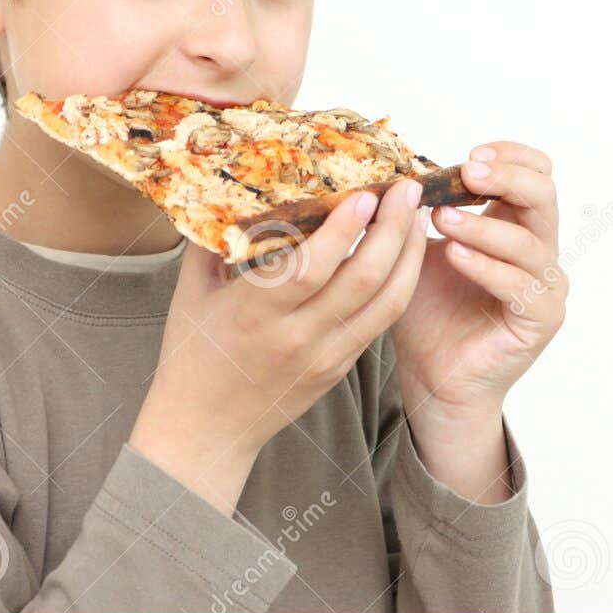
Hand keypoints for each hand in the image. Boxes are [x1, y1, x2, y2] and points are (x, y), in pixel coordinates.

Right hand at [129, 177, 429, 513]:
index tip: (366, 193)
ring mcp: (325, 357)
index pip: (309, 270)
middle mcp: (296, 338)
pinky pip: (381, 322)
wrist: (204, 430)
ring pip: (386, 304)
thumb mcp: (193, 291)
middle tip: (408, 188)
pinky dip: (399, 283)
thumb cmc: (193, 353)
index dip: (343, 232)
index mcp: (254, 314)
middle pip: (362, 281)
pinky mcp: (340, 368)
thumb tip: (234, 182)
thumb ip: (216, 238)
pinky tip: (405, 253)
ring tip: (419, 214)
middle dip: (393, 230)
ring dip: (410, 255)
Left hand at [390, 142, 566, 425]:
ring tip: (442, 219)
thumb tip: (392, 171)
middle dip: (506, 177)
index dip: (510, 156)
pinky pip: (520, 286)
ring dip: (484, 226)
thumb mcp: (414, 250)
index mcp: (514, 225)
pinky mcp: (541, 320)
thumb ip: (415, 213)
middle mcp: (538, 251)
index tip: (469, 155)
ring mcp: (545, 286)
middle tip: (466, 171)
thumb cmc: (427, 311)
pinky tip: (454, 255)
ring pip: (529, 242)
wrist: (431, 375)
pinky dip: (487, 267)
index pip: (535, 173)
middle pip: (544, 195)